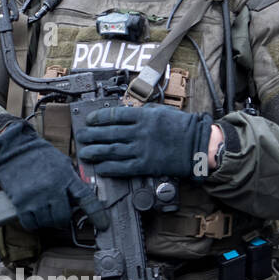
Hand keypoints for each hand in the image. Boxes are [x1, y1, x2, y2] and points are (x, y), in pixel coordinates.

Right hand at [0, 120, 108, 230]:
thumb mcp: (61, 163)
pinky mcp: (21, 202)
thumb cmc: (38, 155)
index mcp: (66, 177)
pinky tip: (32, 215)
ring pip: (47, 222)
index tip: (103, 226)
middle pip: (63, 218)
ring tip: (42, 210)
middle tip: (57, 212)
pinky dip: (33, 223)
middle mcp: (53, 189)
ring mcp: (36, 197)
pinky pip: (31, 223)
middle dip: (62, 219)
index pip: (86, 199)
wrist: (12, 147)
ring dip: (46, 220)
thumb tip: (78, 200)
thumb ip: (71, 180)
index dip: (97, 214)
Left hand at [73, 103, 213, 179]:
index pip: (114, 116)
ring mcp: (142, 149)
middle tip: (80, 137)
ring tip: (84, 153)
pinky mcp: (146, 165)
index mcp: (143, 116)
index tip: (88, 120)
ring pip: (112, 151)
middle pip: (108, 133)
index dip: (98, 118)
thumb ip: (140, 113)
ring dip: (95, 152)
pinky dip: (110, 168)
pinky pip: (123, 167)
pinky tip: (100, 168)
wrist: (197, 144)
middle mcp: (140, 132)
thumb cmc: (180, 126)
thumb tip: (121, 115)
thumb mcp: (159, 111)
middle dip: (91, 135)